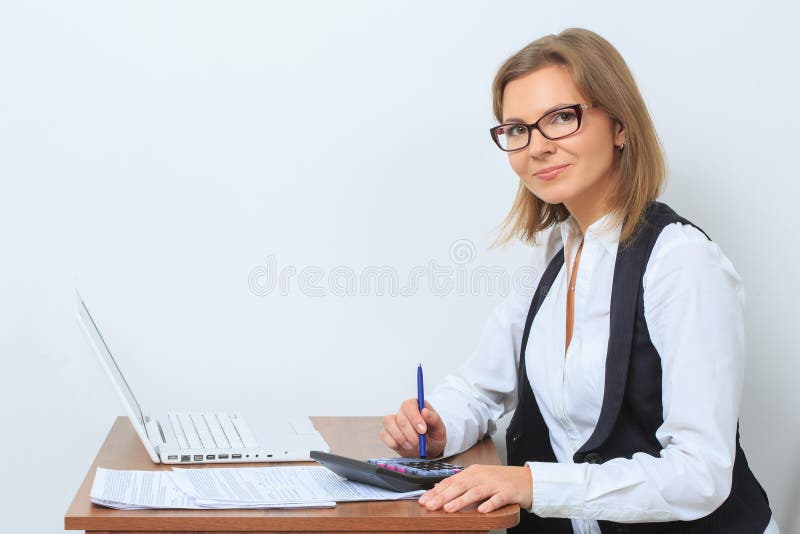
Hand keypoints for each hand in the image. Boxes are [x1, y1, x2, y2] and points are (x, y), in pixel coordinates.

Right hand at [380, 398, 445, 457]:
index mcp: (416, 405)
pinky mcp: (387, 432)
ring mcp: (393, 421)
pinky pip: (383, 434)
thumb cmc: (433, 437)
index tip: (422, 430)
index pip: (409, 405)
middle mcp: (403, 411)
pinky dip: (392, 442)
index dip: (414, 417)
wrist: (427, 451)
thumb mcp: (440, 429)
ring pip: (389, 423)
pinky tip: (402, 447)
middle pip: (400, 418)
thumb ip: (434, 419)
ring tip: (412, 446)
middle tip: (419, 443)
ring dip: (401, 438)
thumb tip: (425, 411)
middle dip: (410, 433)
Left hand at [417, 464, 531, 512]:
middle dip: (443, 496)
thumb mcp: (479, 479)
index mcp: (473, 472)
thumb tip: (438, 488)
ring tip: (449, 509)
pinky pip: (498, 498)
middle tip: (430, 505)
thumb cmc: (501, 481)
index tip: (424, 500)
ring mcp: (495, 483)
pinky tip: (481, 510)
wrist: (527, 480)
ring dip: (461, 500)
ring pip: (475, 492)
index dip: (436, 491)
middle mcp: (482, 476)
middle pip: (460, 486)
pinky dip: (489, 504)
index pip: (451, 481)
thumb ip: (460, 484)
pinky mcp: (508, 492)